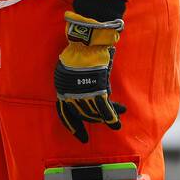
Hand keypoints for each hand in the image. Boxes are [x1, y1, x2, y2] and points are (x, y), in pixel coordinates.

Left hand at [54, 11, 125, 142]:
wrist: (87, 41)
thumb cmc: (80, 50)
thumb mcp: (71, 68)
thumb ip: (78, 82)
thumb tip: (89, 92)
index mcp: (62, 87)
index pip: (64, 114)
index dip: (73, 127)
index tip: (82, 138)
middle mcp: (70, 94)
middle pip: (83, 114)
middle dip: (96, 119)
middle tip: (106, 121)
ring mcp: (83, 93)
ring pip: (95, 113)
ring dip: (106, 116)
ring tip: (117, 115)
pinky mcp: (97, 90)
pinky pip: (105, 109)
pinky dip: (112, 117)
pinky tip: (117, 123)